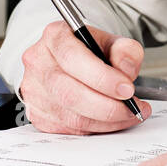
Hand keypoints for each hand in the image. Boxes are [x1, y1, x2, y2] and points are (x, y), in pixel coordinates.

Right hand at [18, 21, 152, 133]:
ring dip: (106, 121)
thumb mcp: (113, 42)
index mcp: (55, 36)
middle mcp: (39, 63)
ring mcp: (34, 91)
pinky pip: (69, 129)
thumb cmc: (91, 51)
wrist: (74, 62)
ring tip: (129, 114)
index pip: (73, 58)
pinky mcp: (38, 114)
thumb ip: (125, 51)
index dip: (102, 78)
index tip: (127, 89)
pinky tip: (112, 121)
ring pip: (71, 117)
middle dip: (107, 107)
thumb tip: (126, 70)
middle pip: (70, 93)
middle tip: (132, 107)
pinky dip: (96, 128)